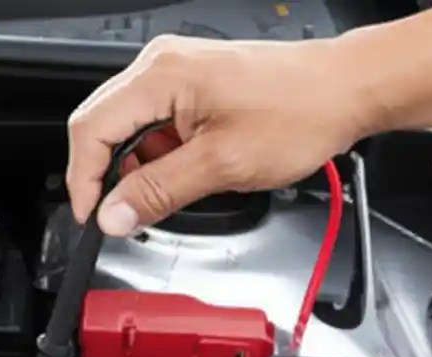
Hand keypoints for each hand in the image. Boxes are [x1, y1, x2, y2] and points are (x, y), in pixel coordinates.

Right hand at [66, 35, 374, 235]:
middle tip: (124, 213)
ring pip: (128, 127)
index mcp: (161, 75)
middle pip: (102, 125)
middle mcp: (161, 64)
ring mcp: (176, 72)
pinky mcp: (192, 84)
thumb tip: (113, 215)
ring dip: (137, 166)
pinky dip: (159, 154)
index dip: (84, 180)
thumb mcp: (221, 164)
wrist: (346, 89)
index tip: (93, 217)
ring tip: (171, 188)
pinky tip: (186, 170)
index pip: (91, 129)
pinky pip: (154, 122)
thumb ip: (158, 191)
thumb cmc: (300, 111)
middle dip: (108, 174)